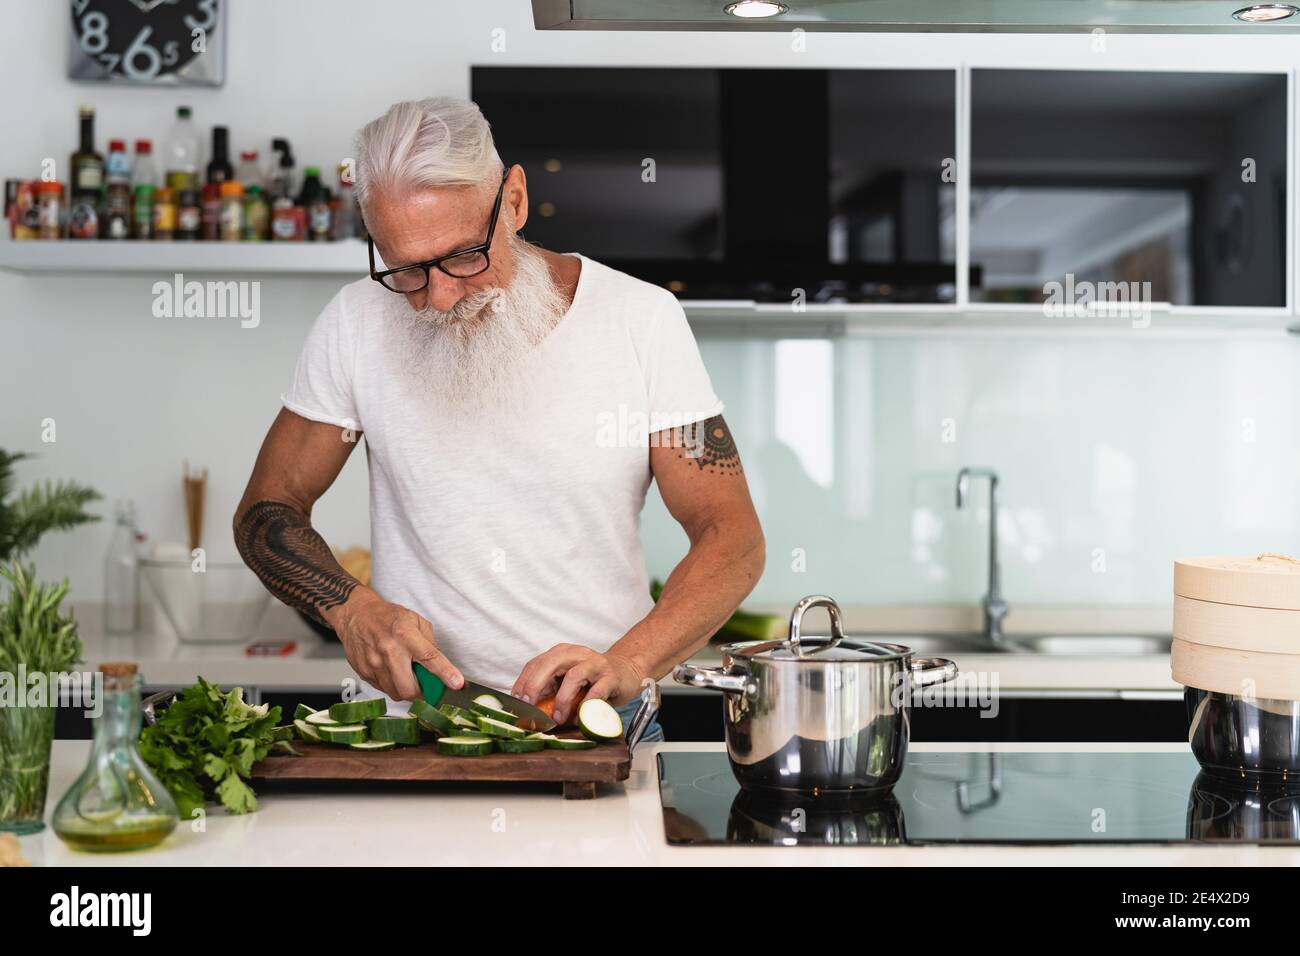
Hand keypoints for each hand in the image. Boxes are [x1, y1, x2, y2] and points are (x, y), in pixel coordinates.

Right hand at [325, 588, 462, 700]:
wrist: (356, 614)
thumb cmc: (387, 616)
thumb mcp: (415, 621)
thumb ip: (430, 644)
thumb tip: (443, 667)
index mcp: (405, 634)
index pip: (430, 657)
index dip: (445, 673)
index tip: (457, 684)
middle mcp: (389, 651)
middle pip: (409, 688)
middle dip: (422, 692)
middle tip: (424, 683)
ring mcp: (374, 664)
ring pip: (396, 693)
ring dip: (407, 689)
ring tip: (406, 673)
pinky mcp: (364, 673)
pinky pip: (384, 690)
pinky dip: (393, 686)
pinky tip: (392, 671)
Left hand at [512, 644, 644, 724]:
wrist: (626, 670)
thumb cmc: (592, 679)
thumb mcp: (566, 681)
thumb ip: (549, 690)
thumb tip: (527, 710)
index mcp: (561, 653)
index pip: (536, 664)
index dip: (523, 682)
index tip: (516, 702)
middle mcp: (576, 654)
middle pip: (550, 664)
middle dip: (535, 686)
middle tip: (529, 707)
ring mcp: (595, 663)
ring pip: (574, 676)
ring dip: (562, 699)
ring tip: (558, 717)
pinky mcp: (611, 676)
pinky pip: (596, 690)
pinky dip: (586, 705)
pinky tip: (580, 716)